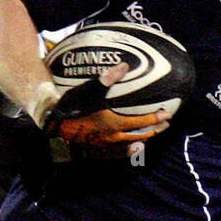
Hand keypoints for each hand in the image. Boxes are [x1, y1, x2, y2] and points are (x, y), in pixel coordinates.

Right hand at [46, 63, 170, 149]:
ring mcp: (104, 146)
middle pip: (140, 135)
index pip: (142, 121)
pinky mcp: (95, 151)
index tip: (167, 115)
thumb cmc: (72, 107)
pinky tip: (129, 150)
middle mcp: (113, 137)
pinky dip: (127, 152)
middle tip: (165, 126)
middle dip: (154, 130)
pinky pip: (116, 154)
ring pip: (129, 146)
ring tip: (150, 138)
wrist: (53, 125)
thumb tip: (124, 66)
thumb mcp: (90, 90)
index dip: (156, 118)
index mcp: (115, 123)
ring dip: (142, 141)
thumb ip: (108, 78)